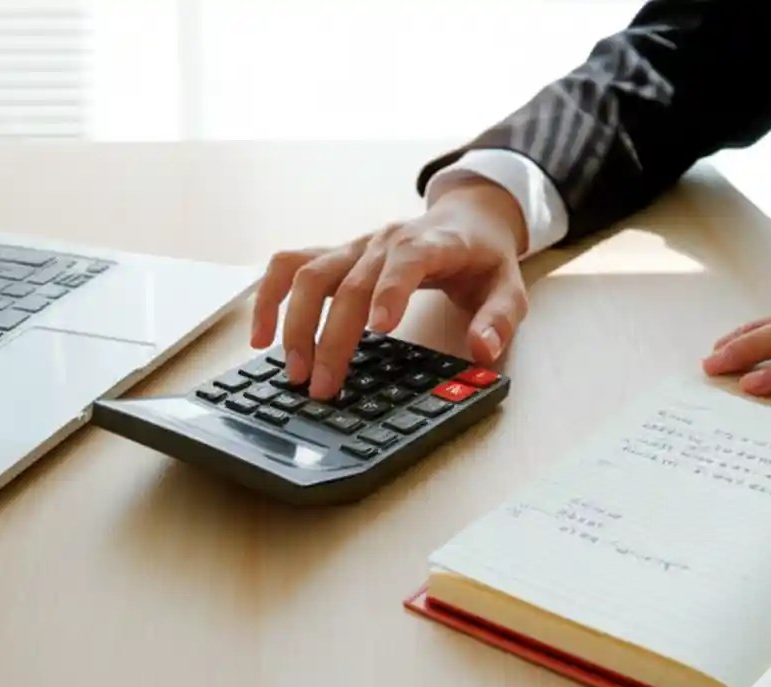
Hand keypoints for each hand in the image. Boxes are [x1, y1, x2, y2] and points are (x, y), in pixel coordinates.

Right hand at [251, 176, 529, 399]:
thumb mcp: (511, 287)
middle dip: (331, 337)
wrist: (465, 217)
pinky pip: (290, 267)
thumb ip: (499, 319)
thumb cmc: (482, 258)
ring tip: (291, 369)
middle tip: (322, 385)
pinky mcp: (336, 255)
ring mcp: (354, 246)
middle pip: (349, 283)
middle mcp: (384, 242)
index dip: (391, 290)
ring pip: (310, 274)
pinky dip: (268, 297)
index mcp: (431, 243)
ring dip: (295, 323)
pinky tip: (260, 334)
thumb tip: (481, 349)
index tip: (379, 329)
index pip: (406, 260)